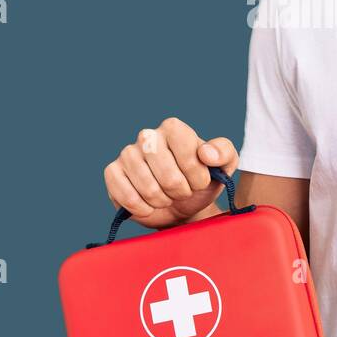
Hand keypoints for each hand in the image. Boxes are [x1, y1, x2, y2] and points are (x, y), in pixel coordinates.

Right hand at [103, 118, 238, 228]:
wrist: (182, 205)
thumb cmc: (202, 181)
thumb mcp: (224, 166)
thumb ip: (223, 152)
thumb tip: (206, 153)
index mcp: (174, 129)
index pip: (187, 152)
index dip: (196, 175)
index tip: (200, 181)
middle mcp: (148, 136)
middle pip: (167, 174)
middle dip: (180, 191)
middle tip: (183, 192)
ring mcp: (128, 153)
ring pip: (148, 188)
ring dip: (162, 201)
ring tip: (167, 197)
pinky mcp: (113, 172)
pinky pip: (126, 195)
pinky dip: (142, 208)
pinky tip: (149, 205)